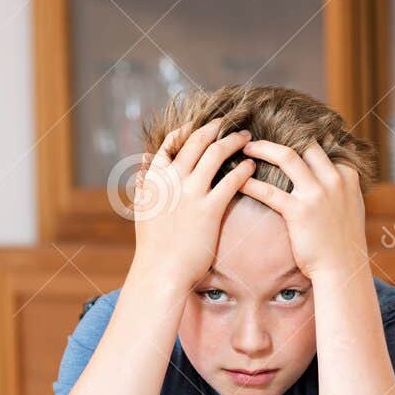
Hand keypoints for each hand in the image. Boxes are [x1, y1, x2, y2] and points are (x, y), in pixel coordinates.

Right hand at [130, 120, 255, 290]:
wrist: (161, 271)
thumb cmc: (153, 245)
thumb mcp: (142, 208)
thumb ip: (144, 182)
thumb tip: (145, 160)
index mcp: (155, 177)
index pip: (171, 142)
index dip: (189, 129)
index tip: (202, 125)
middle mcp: (173, 179)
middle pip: (197, 141)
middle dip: (216, 127)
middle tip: (231, 123)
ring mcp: (191, 193)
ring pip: (215, 153)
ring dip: (234, 141)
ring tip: (247, 138)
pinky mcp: (209, 209)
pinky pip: (231, 180)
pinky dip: (244, 169)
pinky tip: (252, 166)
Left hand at [238, 140, 367, 279]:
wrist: (343, 268)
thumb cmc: (344, 240)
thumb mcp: (353, 203)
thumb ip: (344, 179)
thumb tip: (339, 156)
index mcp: (347, 176)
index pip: (324, 145)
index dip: (304, 135)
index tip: (287, 131)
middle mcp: (333, 180)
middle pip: (305, 144)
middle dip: (281, 136)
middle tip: (260, 135)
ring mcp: (316, 194)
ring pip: (286, 156)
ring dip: (263, 148)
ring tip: (246, 148)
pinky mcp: (299, 212)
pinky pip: (269, 191)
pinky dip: (251, 183)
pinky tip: (238, 181)